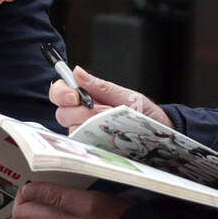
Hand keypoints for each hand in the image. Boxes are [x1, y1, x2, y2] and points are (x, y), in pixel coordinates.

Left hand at [12, 183, 134, 218]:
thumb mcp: (90, 201)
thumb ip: (56, 196)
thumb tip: (28, 190)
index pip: (22, 212)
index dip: (25, 195)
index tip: (35, 181)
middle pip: (40, 218)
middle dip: (46, 201)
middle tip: (64, 186)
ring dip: (66, 213)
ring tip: (87, 203)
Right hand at [49, 67, 170, 132]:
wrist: (158, 132)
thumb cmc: (141, 111)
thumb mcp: (124, 95)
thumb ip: (101, 86)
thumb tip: (77, 72)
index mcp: (85, 96)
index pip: (59, 92)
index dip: (61, 92)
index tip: (74, 95)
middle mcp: (80, 114)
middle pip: (62, 112)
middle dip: (81, 111)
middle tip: (103, 110)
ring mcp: (84, 131)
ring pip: (72, 128)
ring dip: (92, 123)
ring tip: (112, 121)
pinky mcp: (91, 146)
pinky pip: (83, 143)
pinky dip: (95, 137)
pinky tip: (108, 135)